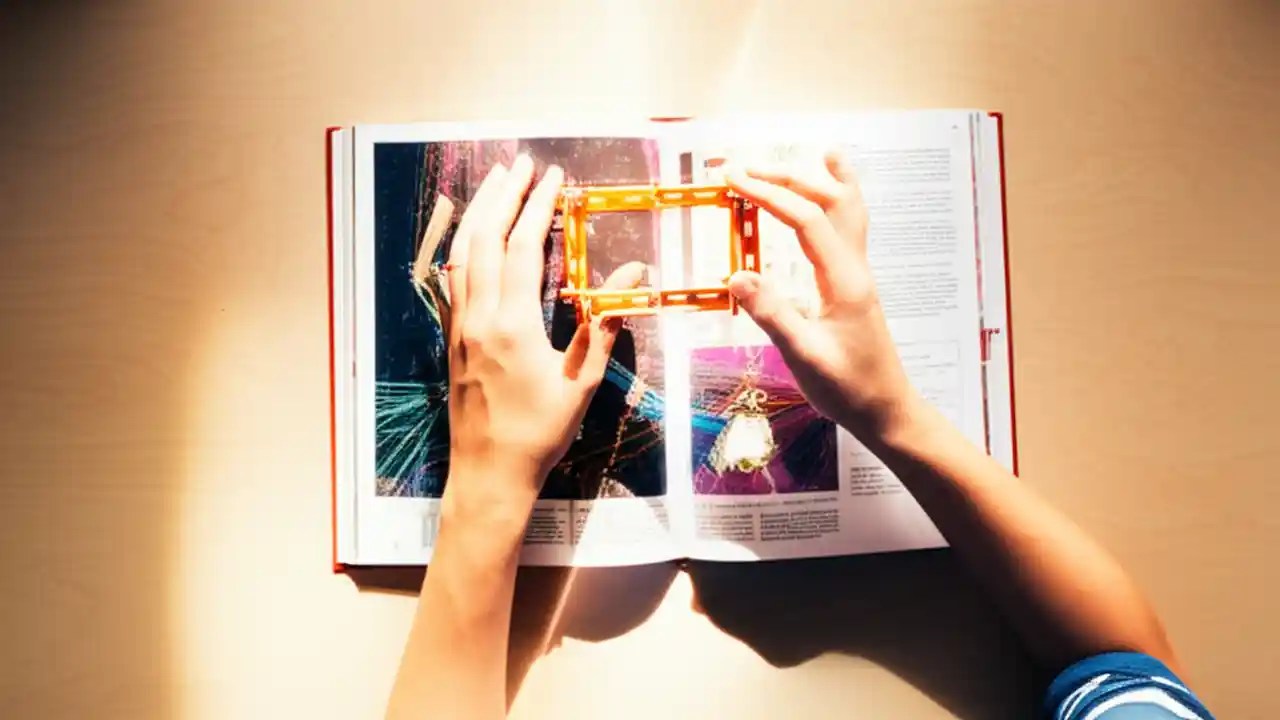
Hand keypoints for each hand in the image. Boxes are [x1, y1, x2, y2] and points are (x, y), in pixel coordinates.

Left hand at [444, 155, 642, 512]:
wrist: (489, 474)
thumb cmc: (540, 434)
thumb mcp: (582, 383)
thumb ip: (603, 326)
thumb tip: (631, 279)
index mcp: (512, 325)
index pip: (524, 248)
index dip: (538, 207)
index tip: (552, 178)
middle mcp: (479, 317)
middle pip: (485, 239)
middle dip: (503, 196)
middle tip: (519, 164)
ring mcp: (460, 327)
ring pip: (462, 255)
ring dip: (479, 214)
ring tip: (495, 184)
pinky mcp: (454, 339)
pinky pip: (454, 279)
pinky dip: (465, 246)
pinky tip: (475, 236)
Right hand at [725, 150, 917, 439]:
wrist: (886, 409)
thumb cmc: (847, 388)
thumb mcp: (803, 355)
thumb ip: (771, 314)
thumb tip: (737, 275)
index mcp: (842, 280)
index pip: (804, 219)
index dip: (767, 194)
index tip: (732, 180)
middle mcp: (854, 268)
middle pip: (827, 203)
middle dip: (787, 178)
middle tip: (745, 167)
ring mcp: (857, 274)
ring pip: (848, 210)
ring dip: (824, 181)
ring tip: (819, 153)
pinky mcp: (853, 284)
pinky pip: (849, 228)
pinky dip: (839, 202)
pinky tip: (833, 199)